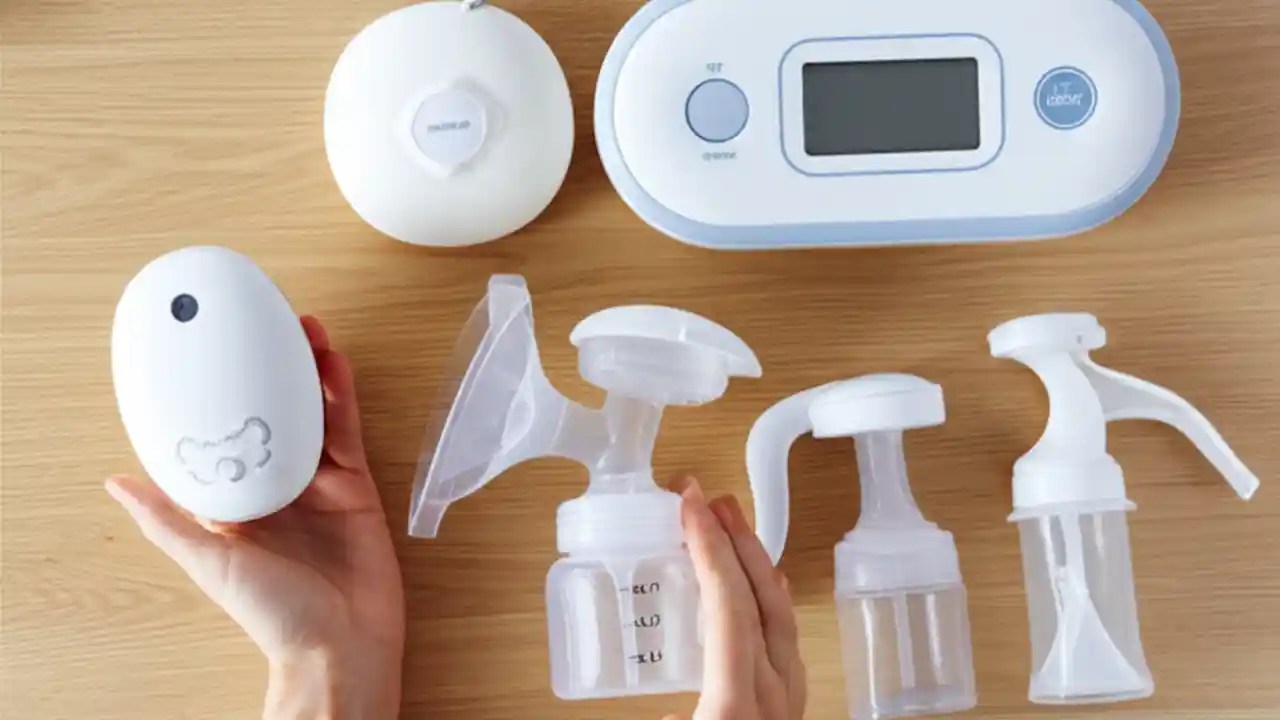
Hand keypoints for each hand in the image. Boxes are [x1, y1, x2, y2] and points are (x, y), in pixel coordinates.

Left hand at [106, 316, 404, 719]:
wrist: (342, 644)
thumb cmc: (273, 615)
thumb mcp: (210, 561)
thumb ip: (168, 520)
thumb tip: (117, 483)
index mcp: (234, 505)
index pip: (221, 439)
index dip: (216, 397)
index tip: (208, 356)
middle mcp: (274, 488)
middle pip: (268, 417)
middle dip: (264, 373)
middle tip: (260, 328)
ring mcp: (317, 483)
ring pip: (309, 414)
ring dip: (305, 372)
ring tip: (300, 330)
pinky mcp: (354, 484)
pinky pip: (344, 431)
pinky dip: (340, 396)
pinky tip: (334, 363)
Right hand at [665, 477, 806, 719]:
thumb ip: (662, 719)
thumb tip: (667, 709)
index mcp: (734, 706)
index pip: (728, 607)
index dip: (711, 549)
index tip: (692, 504)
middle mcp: (771, 699)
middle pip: (762, 602)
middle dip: (737, 543)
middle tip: (711, 500)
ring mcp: (787, 707)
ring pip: (781, 620)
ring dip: (757, 567)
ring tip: (734, 528)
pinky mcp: (790, 715)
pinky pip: (789, 646)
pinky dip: (775, 606)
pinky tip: (770, 590)